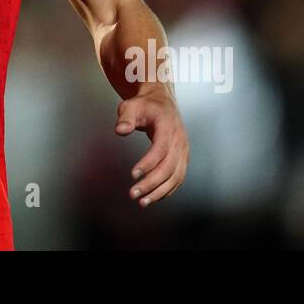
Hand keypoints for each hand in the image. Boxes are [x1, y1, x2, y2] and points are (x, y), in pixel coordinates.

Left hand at [115, 87, 188, 207]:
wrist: (162, 102)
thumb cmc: (145, 105)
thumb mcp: (131, 105)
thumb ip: (125, 117)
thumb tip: (120, 130)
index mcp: (168, 127)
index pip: (161, 149)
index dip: (148, 163)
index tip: (133, 174)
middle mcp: (179, 141)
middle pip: (169, 167)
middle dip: (151, 183)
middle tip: (133, 194)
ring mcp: (183, 151)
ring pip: (175, 177)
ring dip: (160, 192)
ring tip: (142, 202)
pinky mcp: (182, 158)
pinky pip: (178, 178)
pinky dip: (167, 190)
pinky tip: (153, 197)